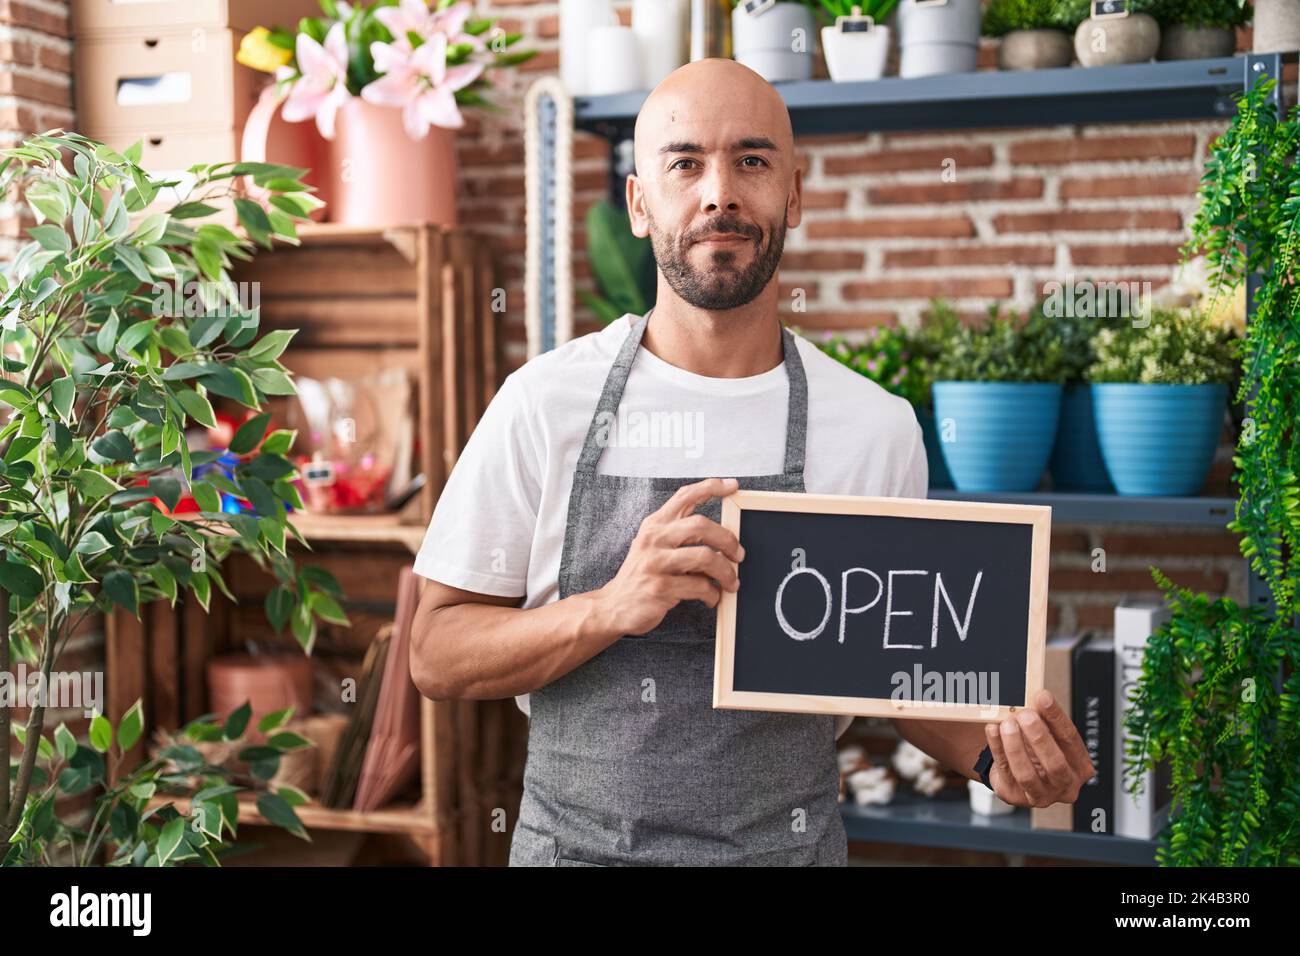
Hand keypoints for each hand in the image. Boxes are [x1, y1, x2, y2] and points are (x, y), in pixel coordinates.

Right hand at [594, 476, 743, 636]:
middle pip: (701, 525)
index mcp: (655, 524)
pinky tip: (711, 597)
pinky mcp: (660, 587)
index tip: (733, 485)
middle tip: (739, 555)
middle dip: (728, 540)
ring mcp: (655, 563)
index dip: (711, 487)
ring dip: (726, 572)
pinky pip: (699, 586)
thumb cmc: (643, 575)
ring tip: (731, 583)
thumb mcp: (655, 546)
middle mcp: (654, 539)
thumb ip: (682, 536)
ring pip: (705, 557)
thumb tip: (722, 537)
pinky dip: (713, 594)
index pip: (685, 496)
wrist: (614, 606)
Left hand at [984, 688, 1095, 808]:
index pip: (1071, 740)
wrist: (1018, 774)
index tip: (1043, 697)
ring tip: (1007, 724)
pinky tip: (993, 730)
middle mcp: (1065, 786)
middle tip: (1025, 715)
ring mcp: (1040, 796)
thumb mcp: (1049, 736)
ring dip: (1015, 746)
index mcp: (1080, 767)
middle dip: (1039, 737)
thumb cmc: (1039, 750)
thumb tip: (1034, 698)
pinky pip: (1005, 772)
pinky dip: (998, 749)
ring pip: (1027, 774)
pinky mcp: (1014, 796)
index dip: (1056, 717)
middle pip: (1055, 763)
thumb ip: (1045, 720)